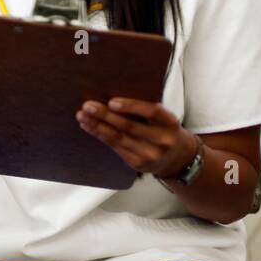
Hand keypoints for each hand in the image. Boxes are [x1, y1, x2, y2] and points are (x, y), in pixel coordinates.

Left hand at [76, 98, 198, 177]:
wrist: (177, 158)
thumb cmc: (163, 130)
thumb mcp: (162, 118)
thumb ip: (144, 109)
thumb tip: (111, 96)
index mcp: (169, 122)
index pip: (151, 112)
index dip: (131, 106)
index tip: (112, 102)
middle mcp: (162, 140)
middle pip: (129, 126)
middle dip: (105, 115)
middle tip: (88, 105)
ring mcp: (150, 154)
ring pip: (118, 137)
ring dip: (96, 125)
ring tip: (82, 115)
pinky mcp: (138, 163)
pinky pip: (114, 147)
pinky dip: (99, 134)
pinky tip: (88, 126)